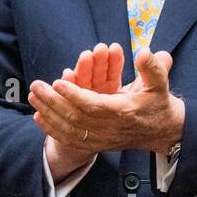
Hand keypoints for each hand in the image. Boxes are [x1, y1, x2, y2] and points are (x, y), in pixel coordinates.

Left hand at [30, 46, 181, 179]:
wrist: (163, 132)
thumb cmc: (158, 103)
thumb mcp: (160, 83)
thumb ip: (153, 67)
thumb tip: (145, 51)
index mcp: (123, 112)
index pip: (94, 105)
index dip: (74, 95)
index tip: (57, 82)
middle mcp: (110, 128)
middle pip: (75, 118)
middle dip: (53, 102)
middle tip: (36, 85)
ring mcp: (102, 139)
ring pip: (69, 129)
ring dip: (49, 113)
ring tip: (33, 97)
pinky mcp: (97, 144)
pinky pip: (70, 139)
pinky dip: (52, 129)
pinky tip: (38, 117)